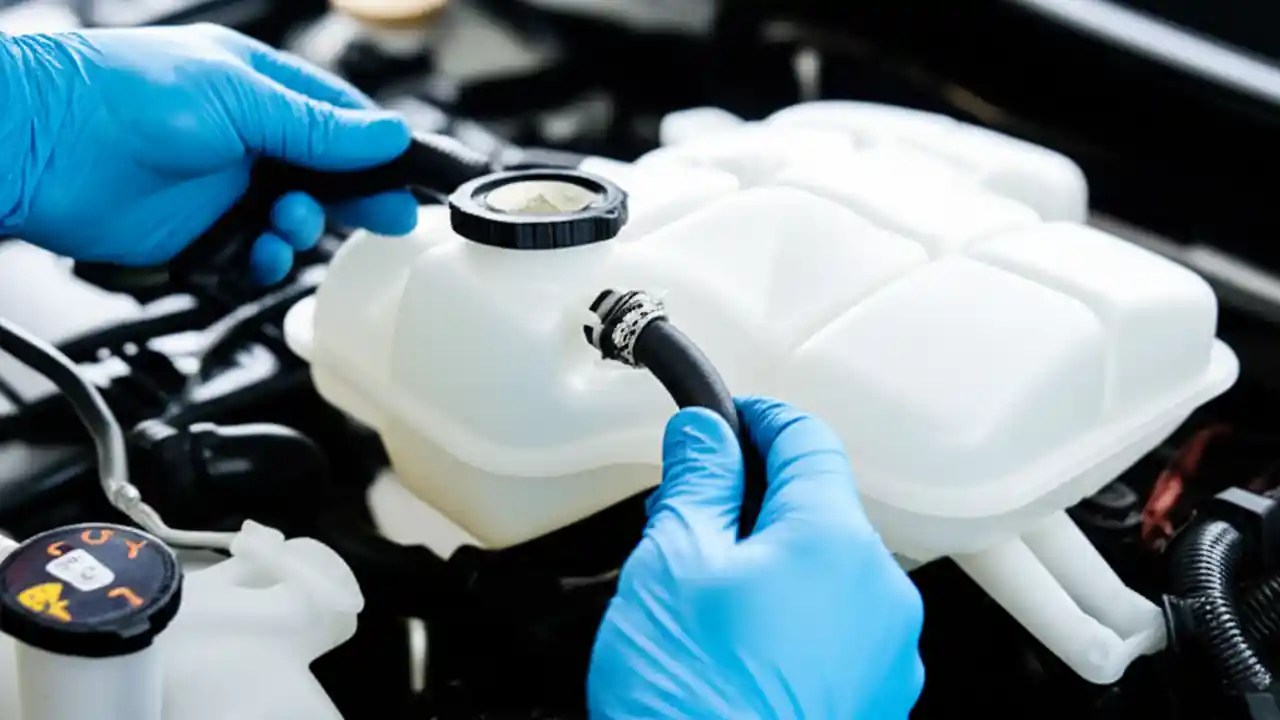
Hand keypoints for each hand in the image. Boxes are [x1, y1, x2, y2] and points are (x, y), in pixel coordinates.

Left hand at [0, 24, 418, 283]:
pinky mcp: (200, 235)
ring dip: (302, 232)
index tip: (408, 178)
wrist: (41, 147)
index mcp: (261, 89)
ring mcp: (224, 188)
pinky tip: (257, 252)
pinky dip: (264, 263)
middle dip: (355, 200)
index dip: (379, 152)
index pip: (342, 121)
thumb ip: (318, 126)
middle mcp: (247, 138)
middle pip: (327, 178)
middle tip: (386, 218)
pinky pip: (254, 260)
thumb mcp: (239, 97)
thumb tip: (386, 135)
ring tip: (286, 225)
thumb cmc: (121, 94)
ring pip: (295, 224)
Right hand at [589, 397, 924, 718]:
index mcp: (835, 543)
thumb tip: (706, 435)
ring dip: (771, 563)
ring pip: (825, 573)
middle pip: (818, 509)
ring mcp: (883, 656)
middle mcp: (879, 595)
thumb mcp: (674, 566)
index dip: (759, 419)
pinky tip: (735, 648)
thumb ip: (697, 484)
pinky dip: (790, 618)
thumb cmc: (697, 704)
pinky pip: (834, 630)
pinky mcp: (872, 703)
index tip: (727, 421)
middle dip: (754, 501)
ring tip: (703, 599)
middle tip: (687, 519)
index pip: (807, 440)